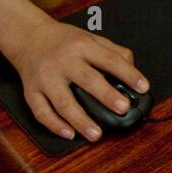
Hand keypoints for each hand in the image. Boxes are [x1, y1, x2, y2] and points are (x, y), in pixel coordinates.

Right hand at [6, 16, 147, 141]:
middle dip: (106, 96)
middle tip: (123, 109)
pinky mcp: (31, 91)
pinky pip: (41, 112)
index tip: (143, 86)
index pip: (110, 59)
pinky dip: (55, 125)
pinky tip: (69, 134)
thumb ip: (113, 51)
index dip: (128, 73)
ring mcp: (46, 77)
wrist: (28, 37)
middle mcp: (64, 61)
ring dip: (81, 120)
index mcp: (82, 46)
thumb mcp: (90, 37)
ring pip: (63, 102)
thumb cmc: (64, 40)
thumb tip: (132, 68)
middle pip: (87, 80)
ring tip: (96, 135)